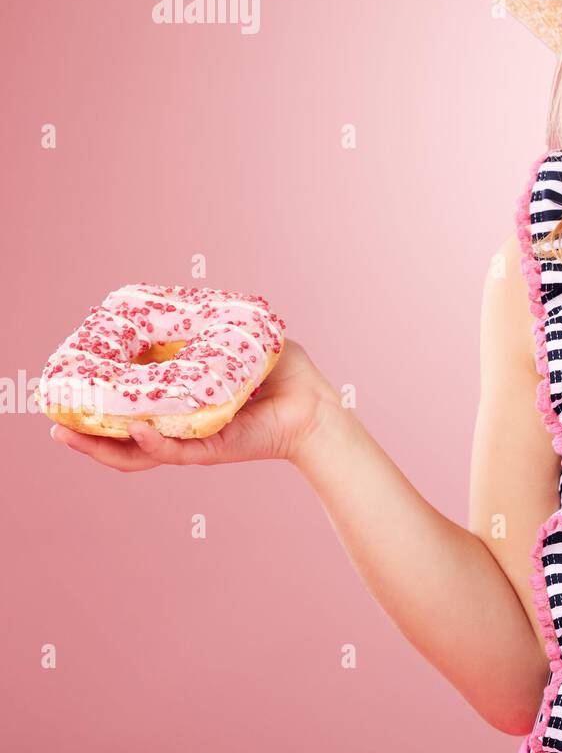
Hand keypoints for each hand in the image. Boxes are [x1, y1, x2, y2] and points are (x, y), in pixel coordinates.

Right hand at [47, 338, 342, 471]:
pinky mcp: (212, 449)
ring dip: (101, 446)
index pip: (130, 405)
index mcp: (180, 400)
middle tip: (55, 422)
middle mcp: (180, 425)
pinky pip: (174, 450)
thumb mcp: (238, 337)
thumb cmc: (283, 371)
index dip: (98, 399)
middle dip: (85, 434)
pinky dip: (153, 443)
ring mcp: (192, 440)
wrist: (315, 402)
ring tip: (70, 434)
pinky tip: (135, 430)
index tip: (69, 384)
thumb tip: (174, 300)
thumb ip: (206, 322)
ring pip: (137, 452)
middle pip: (121, 436)